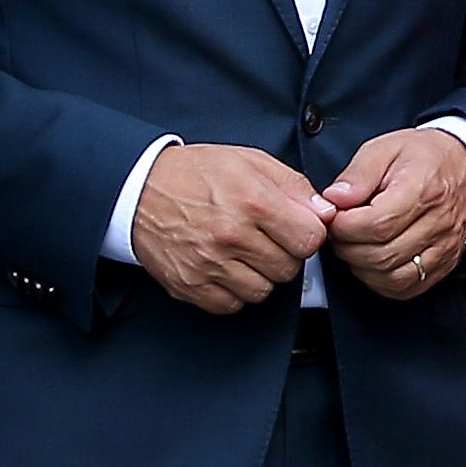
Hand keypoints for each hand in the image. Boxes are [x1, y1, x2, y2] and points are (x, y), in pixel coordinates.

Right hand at [132, 142, 335, 312]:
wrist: (140, 189)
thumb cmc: (198, 173)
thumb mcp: (252, 161)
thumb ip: (295, 186)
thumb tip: (325, 214)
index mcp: (252, 201)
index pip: (310, 239)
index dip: (307, 233)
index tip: (296, 228)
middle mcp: (231, 236)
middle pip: (289, 268)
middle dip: (284, 254)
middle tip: (266, 237)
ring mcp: (209, 265)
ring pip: (263, 290)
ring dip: (260, 274)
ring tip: (243, 252)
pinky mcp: (190, 286)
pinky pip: (232, 305)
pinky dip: (234, 290)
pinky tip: (225, 267)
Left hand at [324, 129, 465, 302]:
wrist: (465, 166)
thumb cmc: (423, 157)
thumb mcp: (385, 149)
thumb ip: (358, 175)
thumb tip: (334, 199)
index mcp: (423, 189)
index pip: (377, 225)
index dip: (345, 227)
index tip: (335, 216)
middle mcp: (439, 222)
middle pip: (382, 255)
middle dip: (348, 248)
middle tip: (341, 231)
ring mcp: (445, 247)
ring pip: (392, 277)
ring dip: (362, 266)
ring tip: (356, 244)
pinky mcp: (445, 264)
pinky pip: (406, 287)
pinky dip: (381, 280)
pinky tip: (373, 261)